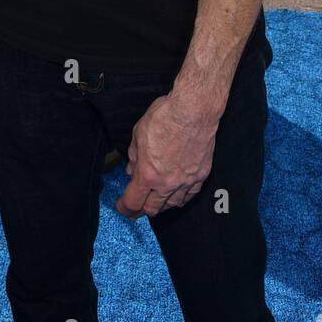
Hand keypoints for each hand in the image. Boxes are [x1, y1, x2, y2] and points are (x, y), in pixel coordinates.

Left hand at [115, 93, 218, 219]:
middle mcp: (167, 183)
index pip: (133, 201)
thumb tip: (131, 170)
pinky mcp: (200, 176)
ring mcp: (186, 181)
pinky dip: (180, 199)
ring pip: (172, 205)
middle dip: (140, 211)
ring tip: (154, 203)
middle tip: (134, 209)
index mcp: (148, 174)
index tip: (121, 207)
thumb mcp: (138, 134)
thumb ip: (134, 156)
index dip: (124, 207)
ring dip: (161, 206)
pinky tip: (176, 198)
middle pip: (152, 208)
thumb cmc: (165, 117)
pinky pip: (189, 196)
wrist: (193, 111)